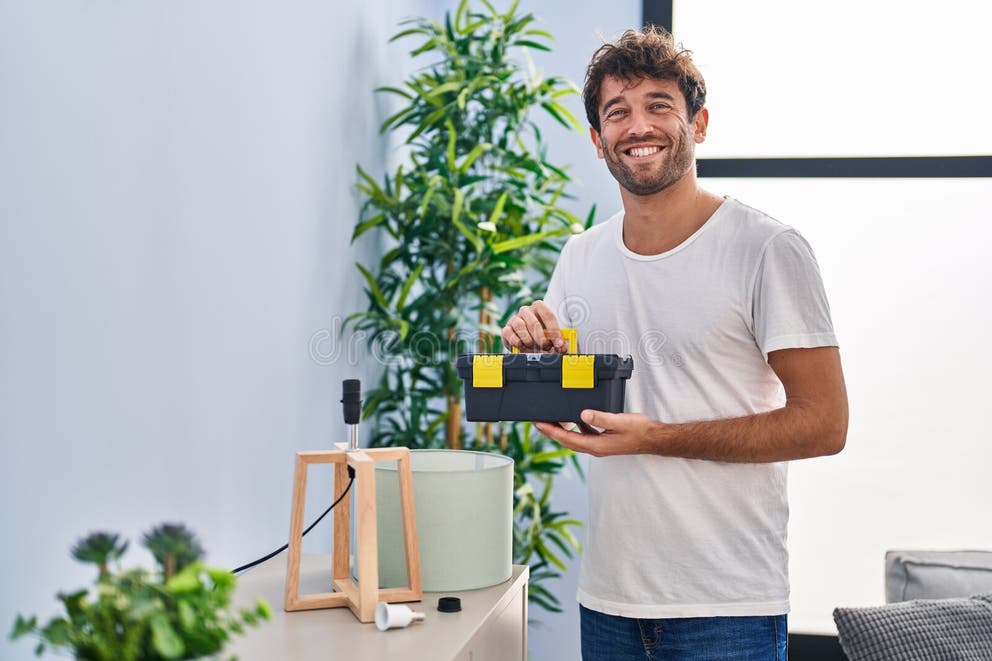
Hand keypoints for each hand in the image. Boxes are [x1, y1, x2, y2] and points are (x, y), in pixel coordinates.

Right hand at [501, 300, 566, 352]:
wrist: (525, 344)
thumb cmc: (541, 337)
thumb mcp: (551, 338)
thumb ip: (558, 342)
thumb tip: (563, 348)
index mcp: (539, 307)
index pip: (548, 315)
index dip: (554, 331)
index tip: (559, 343)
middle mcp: (526, 310)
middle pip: (534, 322)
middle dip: (541, 338)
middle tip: (545, 347)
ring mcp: (514, 319)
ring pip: (520, 326)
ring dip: (528, 340)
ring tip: (532, 346)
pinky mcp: (506, 329)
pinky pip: (509, 333)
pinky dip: (516, 342)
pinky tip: (522, 346)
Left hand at [535, 410, 660, 456]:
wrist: (653, 438)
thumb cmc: (639, 431)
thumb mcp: (620, 421)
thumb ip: (601, 418)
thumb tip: (582, 414)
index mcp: (596, 446)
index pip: (567, 439)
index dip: (551, 431)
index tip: (538, 424)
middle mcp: (595, 448)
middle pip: (567, 441)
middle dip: (551, 432)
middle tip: (538, 422)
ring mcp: (599, 446)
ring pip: (574, 439)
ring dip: (561, 430)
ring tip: (551, 420)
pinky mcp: (603, 441)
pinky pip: (584, 435)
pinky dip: (575, 428)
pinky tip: (574, 418)